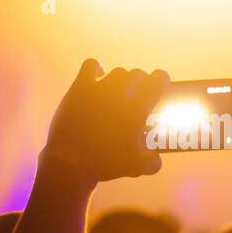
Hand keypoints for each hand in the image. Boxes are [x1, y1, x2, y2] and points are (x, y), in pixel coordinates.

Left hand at [43, 59, 169, 182]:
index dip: (161, 78)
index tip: (160, 82)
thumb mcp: (136, 167)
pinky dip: (97, 68)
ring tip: (119, 91)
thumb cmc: (105, 163)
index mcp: (138, 109)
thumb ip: (153, 161)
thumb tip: (156, 158)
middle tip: (138, 94)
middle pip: (137, 74)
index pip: (158, 79)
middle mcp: (121, 93)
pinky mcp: (80, 88)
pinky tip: (99, 77)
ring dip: (122, 79)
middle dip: (141, 82)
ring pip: (118, 72)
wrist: (70, 161)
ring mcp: (100, 88)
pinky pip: (91, 65)